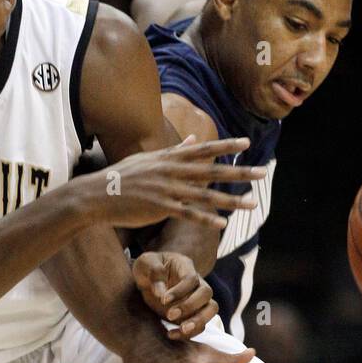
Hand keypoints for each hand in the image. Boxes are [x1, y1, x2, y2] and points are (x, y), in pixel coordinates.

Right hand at [82, 136, 263, 228]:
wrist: (98, 194)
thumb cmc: (123, 176)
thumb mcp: (149, 158)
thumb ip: (174, 150)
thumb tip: (193, 139)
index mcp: (170, 158)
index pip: (203, 149)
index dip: (226, 146)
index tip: (247, 143)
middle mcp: (172, 171)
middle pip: (213, 171)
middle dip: (240, 172)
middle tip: (263, 172)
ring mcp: (167, 190)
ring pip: (206, 195)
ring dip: (232, 200)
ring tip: (253, 203)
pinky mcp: (160, 208)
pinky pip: (188, 214)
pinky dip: (206, 219)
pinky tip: (222, 224)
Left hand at [133, 251, 217, 338]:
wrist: (148, 279)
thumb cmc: (147, 267)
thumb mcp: (145, 262)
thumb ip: (154, 273)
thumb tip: (161, 293)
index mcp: (185, 266)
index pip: (191, 278)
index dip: (180, 291)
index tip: (163, 300)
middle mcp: (197, 282)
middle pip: (206, 293)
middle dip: (190, 306)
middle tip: (170, 315)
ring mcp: (198, 299)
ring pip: (211, 310)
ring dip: (198, 321)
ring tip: (182, 329)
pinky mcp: (193, 314)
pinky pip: (200, 325)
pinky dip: (190, 333)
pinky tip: (172, 334)